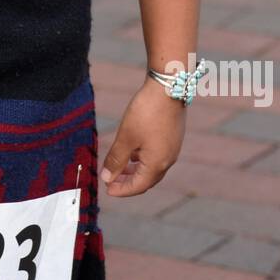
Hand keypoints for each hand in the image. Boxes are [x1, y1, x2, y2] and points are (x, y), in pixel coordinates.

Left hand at [100, 76, 186, 196]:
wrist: (168, 88)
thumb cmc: (146, 113)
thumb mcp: (125, 137)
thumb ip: (116, 159)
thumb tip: (107, 177)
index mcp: (157, 164)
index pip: (138, 186)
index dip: (122, 190)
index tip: (107, 190)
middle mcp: (168, 160)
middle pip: (147, 180)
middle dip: (128, 183)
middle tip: (111, 182)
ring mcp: (172, 149)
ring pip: (152, 168)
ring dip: (135, 172)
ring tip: (120, 169)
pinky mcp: (173, 138)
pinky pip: (157, 157)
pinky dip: (143, 160)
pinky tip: (133, 153)